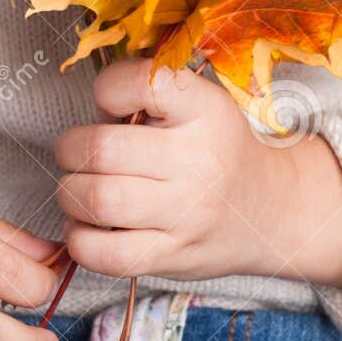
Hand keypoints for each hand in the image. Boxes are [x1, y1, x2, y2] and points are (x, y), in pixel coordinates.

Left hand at [54, 57, 341, 289]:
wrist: (270, 208)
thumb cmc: (219, 148)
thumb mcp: (202, 103)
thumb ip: (148, 93)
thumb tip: (91, 111)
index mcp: (206, 110)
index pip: (142, 83)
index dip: (108, 87)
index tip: (109, 101)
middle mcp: (200, 160)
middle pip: (103, 149)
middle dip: (71, 148)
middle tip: (76, 151)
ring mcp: (188, 213)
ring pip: (98, 200)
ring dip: (70, 192)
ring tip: (78, 187)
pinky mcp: (173, 257)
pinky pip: (106, 255)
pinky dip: (80, 240)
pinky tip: (86, 226)